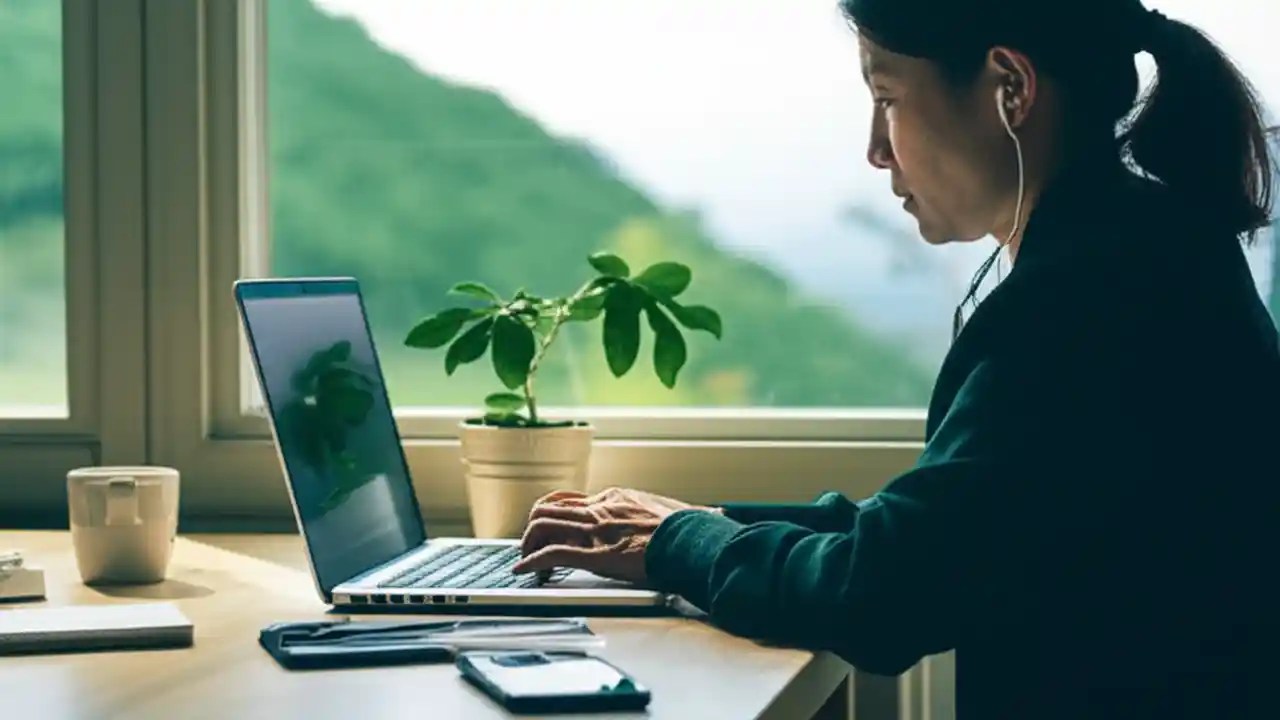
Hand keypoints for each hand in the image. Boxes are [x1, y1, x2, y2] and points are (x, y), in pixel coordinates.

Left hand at [512, 487, 721, 582]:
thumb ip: (682, 514)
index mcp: (616, 498)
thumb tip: (714, 515)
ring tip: (524, 558)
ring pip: (543, 525)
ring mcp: (594, 531)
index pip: (572, 499)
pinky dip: (532, 562)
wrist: (692, 541)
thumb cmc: (690, 530)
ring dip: (528, 543)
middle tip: (530, 544)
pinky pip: (552, 554)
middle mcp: (599, 508)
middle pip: (549, 508)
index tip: (553, 528)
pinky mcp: (593, 555)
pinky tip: (525, 571)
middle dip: (533, 526)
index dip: (555, 514)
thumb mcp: (680, 513)